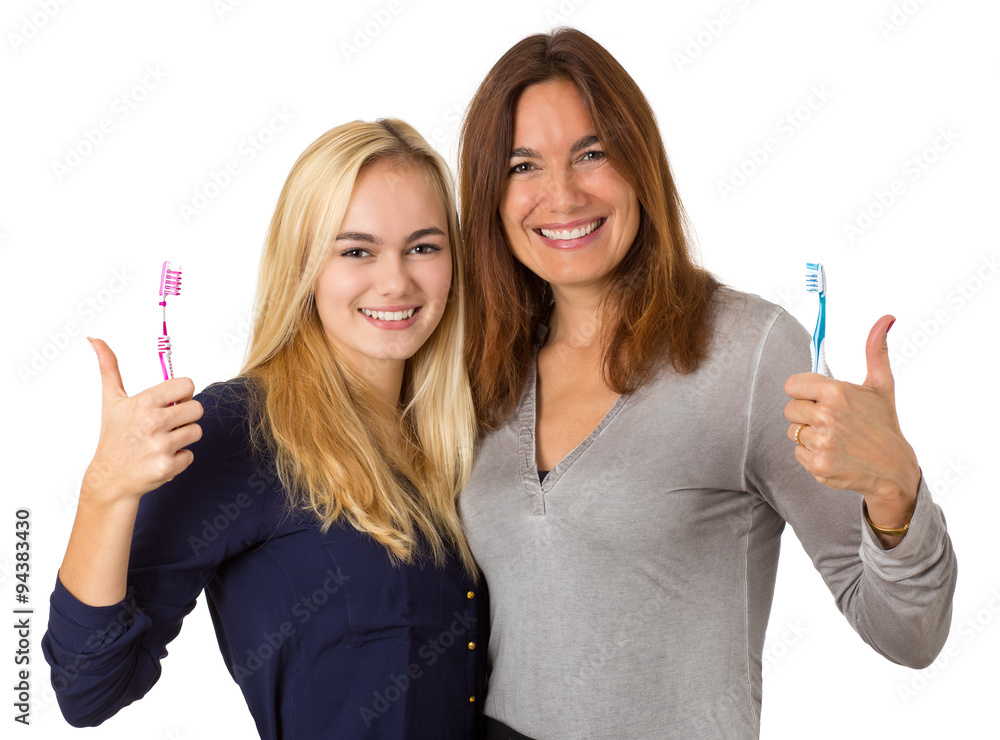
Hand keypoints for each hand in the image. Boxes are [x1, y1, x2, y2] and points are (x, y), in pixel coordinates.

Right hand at [82, 337, 203, 504]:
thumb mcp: (111, 401)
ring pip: (196, 432)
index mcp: (144, 401)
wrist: (109, 479)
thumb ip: (109, 368)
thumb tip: (95, 339)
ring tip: (161, 442)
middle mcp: (153, 421)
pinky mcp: (168, 465)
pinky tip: (160, 459)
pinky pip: (190, 455)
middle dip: (184, 417)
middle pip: (197, 409)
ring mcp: (161, 445)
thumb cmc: (113, 437)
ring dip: (182, 438)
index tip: (169, 403)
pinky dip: (179, 459)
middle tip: (166, 425)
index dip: (181, 394)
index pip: (188, 385)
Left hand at [783, 316, 919, 527]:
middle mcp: (826, 416)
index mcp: (836, 392)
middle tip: (831, 420)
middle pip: (790, 409)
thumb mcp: (881, 385)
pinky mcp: (818, 464)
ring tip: (834, 437)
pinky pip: (797, 452)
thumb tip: (886, 318)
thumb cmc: (883, 423)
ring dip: (809, 434)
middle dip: (806, 413)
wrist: (894, 468)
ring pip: (792, 431)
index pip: (792, 385)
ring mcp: (822, 442)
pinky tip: (833, 453)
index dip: (803, 392)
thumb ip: (875, 350)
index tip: (817, 398)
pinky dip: (811, 454)